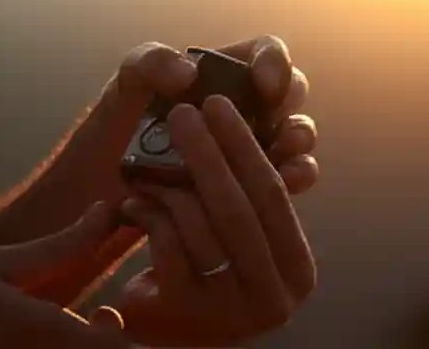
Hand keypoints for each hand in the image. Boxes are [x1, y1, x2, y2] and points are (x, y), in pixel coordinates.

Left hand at [0, 35, 315, 308]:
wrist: (99, 188)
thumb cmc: (115, 126)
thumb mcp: (126, 86)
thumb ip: (149, 62)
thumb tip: (188, 73)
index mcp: (223, 72)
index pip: (266, 54)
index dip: (275, 64)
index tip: (264, 84)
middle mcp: (245, 107)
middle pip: (290, 99)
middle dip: (292, 112)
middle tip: (280, 129)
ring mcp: (249, 149)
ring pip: (294, 143)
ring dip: (299, 150)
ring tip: (287, 158)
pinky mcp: (245, 190)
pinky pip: (279, 185)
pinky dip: (289, 184)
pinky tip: (283, 187)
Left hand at [106, 95, 316, 346]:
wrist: (152, 326)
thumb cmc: (193, 260)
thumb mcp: (229, 224)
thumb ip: (245, 176)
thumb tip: (226, 103)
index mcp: (295, 266)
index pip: (275, 191)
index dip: (248, 143)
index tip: (217, 103)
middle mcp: (278, 295)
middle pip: (240, 205)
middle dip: (208, 150)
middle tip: (182, 112)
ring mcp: (236, 311)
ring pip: (202, 222)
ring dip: (170, 185)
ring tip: (150, 162)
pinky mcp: (190, 315)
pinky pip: (169, 244)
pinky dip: (148, 215)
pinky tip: (133, 204)